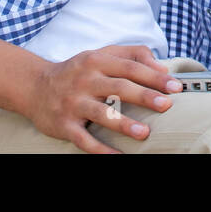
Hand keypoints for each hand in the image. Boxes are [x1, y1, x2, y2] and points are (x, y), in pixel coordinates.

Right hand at [24, 45, 183, 153]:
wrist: (35, 87)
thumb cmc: (79, 71)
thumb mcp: (101, 55)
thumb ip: (132, 54)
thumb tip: (162, 68)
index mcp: (97, 61)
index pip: (130, 67)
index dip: (154, 76)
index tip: (176, 87)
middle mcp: (85, 80)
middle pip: (119, 87)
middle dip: (144, 96)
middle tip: (166, 106)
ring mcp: (74, 103)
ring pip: (102, 113)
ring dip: (124, 124)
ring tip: (144, 132)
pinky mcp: (64, 124)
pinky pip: (84, 139)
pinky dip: (101, 150)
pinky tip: (118, 157)